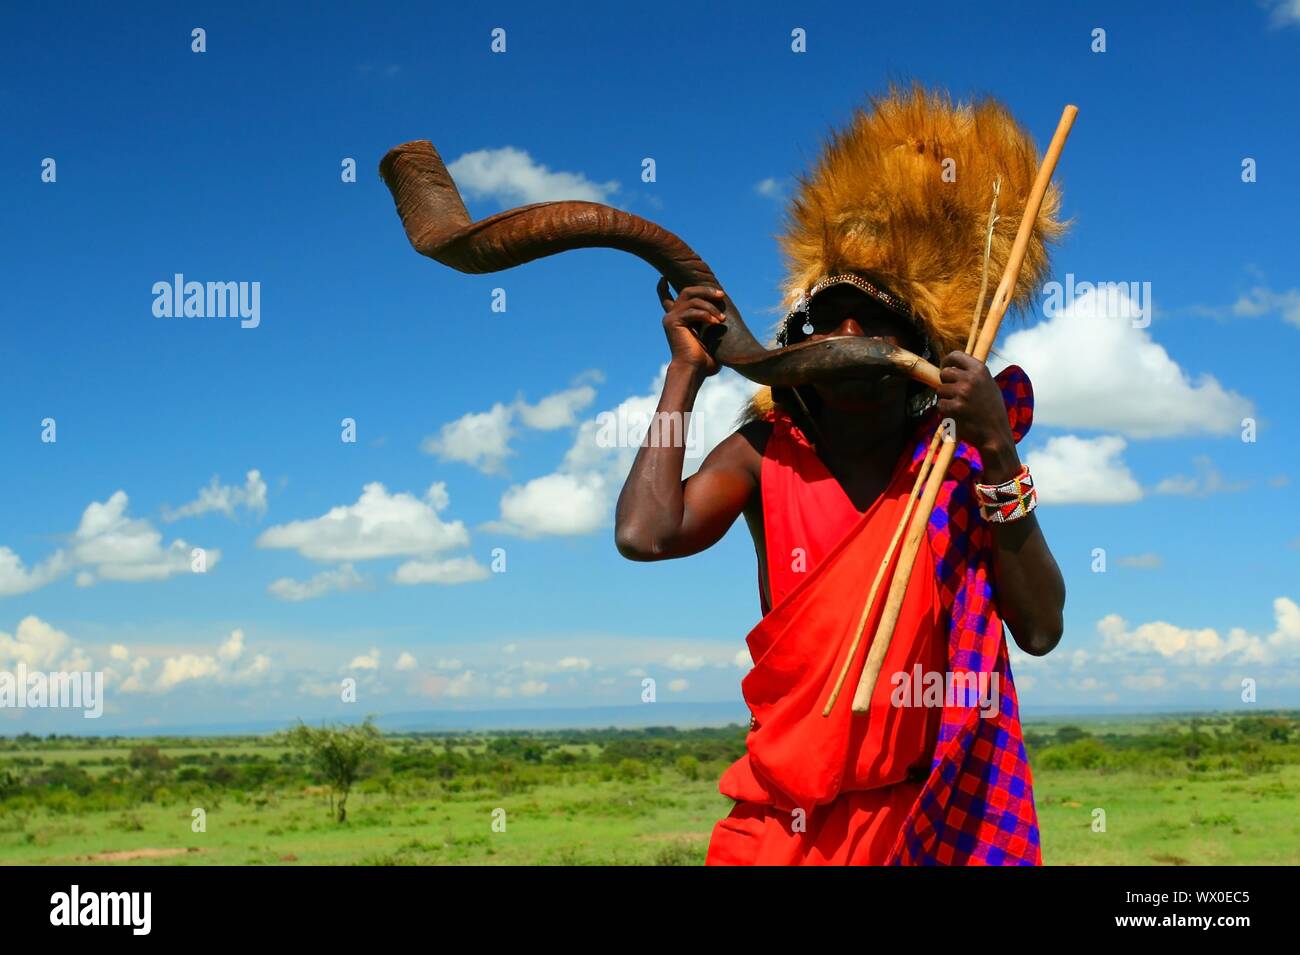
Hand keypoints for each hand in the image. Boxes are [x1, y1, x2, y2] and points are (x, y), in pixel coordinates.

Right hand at [658, 277, 725, 377]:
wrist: (693, 370)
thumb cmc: (704, 361)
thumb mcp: (710, 337)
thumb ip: (711, 325)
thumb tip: (725, 318)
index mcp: (678, 320)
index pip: (666, 299)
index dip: (663, 287)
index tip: (663, 277)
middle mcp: (671, 317)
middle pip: (687, 291)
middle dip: (705, 290)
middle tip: (721, 295)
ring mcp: (671, 318)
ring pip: (692, 299)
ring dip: (710, 306)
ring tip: (722, 318)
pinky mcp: (673, 322)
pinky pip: (692, 310)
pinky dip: (706, 314)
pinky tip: (715, 322)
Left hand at [936, 351, 1018, 475]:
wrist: (996, 434)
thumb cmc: (992, 411)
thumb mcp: (988, 385)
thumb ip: (972, 375)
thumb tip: (953, 368)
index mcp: (980, 370)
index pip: (955, 355)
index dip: (947, 361)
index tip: (945, 367)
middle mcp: (971, 378)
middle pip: (944, 373)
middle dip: (945, 383)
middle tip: (953, 394)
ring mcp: (962, 393)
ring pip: (940, 391)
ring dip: (945, 400)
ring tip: (959, 408)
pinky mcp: (954, 407)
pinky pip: (940, 405)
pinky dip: (945, 413)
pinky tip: (958, 417)